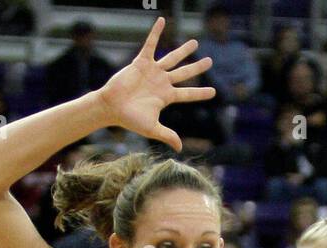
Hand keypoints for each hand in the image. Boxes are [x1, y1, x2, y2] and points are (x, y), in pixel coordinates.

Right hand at [97, 17, 215, 150]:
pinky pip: (150, 44)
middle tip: (209, 61)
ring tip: (195, 43)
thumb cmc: (130, 119)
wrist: (112, 107)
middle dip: (197, 67)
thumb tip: (180, 149)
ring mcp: (153, 71)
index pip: (188, 93)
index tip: (214, 92)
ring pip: (172, 58)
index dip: (201, 93)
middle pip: (184, 73)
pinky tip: (162, 20)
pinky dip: (156, 33)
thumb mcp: (152, 128)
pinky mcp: (141, 62)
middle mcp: (162, 82)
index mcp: (166, 97)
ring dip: (184, 50)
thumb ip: (167, 135)